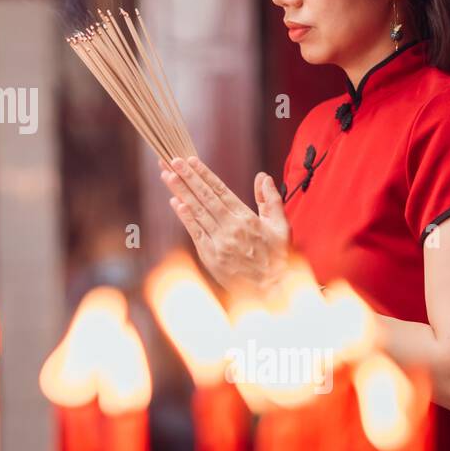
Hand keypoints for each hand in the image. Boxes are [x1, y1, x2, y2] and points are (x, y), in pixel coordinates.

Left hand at [159, 156, 289, 294]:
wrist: (272, 290)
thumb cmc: (277, 256)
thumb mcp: (281, 226)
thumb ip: (271, 200)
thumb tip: (262, 177)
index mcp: (246, 218)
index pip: (220, 190)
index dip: (204, 174)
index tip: (190, 160)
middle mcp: (231, 228)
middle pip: (204, 197)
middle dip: (187, 177)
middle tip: (172, 161)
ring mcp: (219, 242)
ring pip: (196, 212)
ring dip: (180, 192)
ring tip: (167, 175)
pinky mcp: (210, 256)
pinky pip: (195, 232)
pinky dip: (185, 217)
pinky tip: (175, 203)